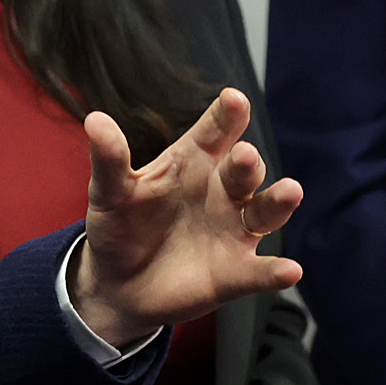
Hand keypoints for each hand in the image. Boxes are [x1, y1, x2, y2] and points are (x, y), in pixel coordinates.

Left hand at [68, 89, 302, 348]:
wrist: (116, 285)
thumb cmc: (119, 226)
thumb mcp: (109, 193)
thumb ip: (109, 160)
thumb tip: (94, 121)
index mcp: (193, 162)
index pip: (215, 132)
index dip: (226, 115)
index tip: (233, 100)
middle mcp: (222, 192)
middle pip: (243, 170)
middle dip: (246, 162)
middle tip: (243, 155)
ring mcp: (232, 230)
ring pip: (265, 211)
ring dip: (279, 201)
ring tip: (291, 191)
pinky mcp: (235, 272)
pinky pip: (260, 271)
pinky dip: (275, 271)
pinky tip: (289, 270)